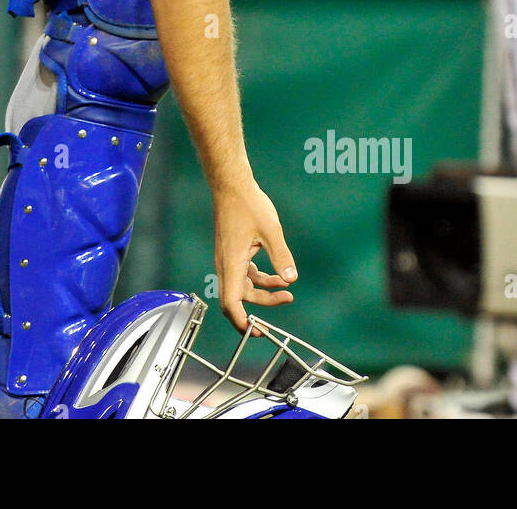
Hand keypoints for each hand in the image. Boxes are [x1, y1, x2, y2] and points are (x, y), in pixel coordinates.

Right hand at [212, 180, 295, 333]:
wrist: (231, 185)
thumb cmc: (248, 205)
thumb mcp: (271, 231)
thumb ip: (281, 256)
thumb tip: (291, 278)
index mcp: (232, 263)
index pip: (231, 303)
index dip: (241, 322)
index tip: (257, 331)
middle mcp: (225, 265)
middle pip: (238, 298)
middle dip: (261, 306)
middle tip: (285, 300)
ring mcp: (227, 258)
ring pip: (242, 287)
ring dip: (263, 291)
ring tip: (287, 289)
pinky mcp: (231, 252)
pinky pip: (244, 274)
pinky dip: (260, 278)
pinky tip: (277, 273)